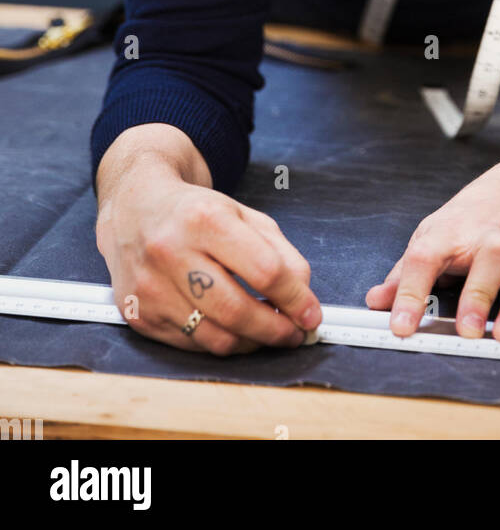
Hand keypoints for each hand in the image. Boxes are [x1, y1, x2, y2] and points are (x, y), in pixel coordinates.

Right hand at [95, 145, 321, 355]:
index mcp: (205, 219)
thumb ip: (281, 252)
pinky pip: (191, 345)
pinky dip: (220, 342)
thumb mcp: (244, 215)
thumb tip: (303, 297)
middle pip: (237, 310)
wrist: (135, 207)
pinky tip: (232, 329)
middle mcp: (171, 252)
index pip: (264, 270)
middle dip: (276, 330)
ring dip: (251, 343)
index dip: (295, 298)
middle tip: (294, 332)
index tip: (311, 313)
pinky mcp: (138, 314)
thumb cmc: (195, 212)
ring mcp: (150, 286)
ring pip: (214, 337)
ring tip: (267, 332)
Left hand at [365, 149, 499, 343]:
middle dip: (479, 294)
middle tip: (468, 329)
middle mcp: (492, 239)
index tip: (400, 325)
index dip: (409, 291)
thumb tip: (376, 301)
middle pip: (489, 258)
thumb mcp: (432, 236)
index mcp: (451, 233)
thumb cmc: (470, 222)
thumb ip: (404, 273)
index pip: (425, 257)